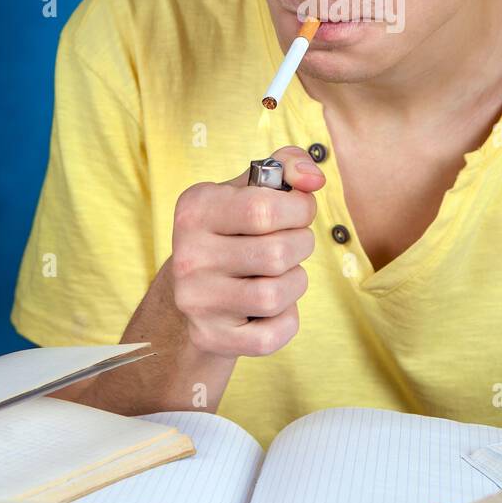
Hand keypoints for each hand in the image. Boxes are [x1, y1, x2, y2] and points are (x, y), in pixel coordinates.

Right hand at [170, 145, 325, 358]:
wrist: (197, 289)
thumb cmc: (235, 230)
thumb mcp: (250, 189)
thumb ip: (286, 166)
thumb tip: (314, 177)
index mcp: (195, 209)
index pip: (264, 208)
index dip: (300, 209)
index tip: (300, 210)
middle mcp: (187, 255)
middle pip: (277, 253)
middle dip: (301, 245)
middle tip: (291, 243)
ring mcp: (196, 300)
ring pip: (277, 294)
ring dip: (295, 281)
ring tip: (281, 272)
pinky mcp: (210, 336)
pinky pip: (274, 334)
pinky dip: (287, 319)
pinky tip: (271, 306)